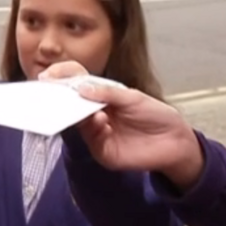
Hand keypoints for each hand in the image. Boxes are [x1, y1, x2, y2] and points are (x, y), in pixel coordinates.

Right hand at [38, 60, 204, 190]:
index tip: (49, 75)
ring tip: (74, 104)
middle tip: (49, 89)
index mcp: (101, 95)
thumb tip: (80, 87)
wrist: (175, 142)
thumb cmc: (157, 116)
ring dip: (74, 112)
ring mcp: (95, 132)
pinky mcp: (101, 150)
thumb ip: (108, 93)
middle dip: (58, 95)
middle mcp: (94, 112)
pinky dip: (92, 129)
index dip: (62, 77)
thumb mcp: (134, 98)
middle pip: (69, 102)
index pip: (75, 82)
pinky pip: (89, 139)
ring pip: (75, 121)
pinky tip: (100, 122)